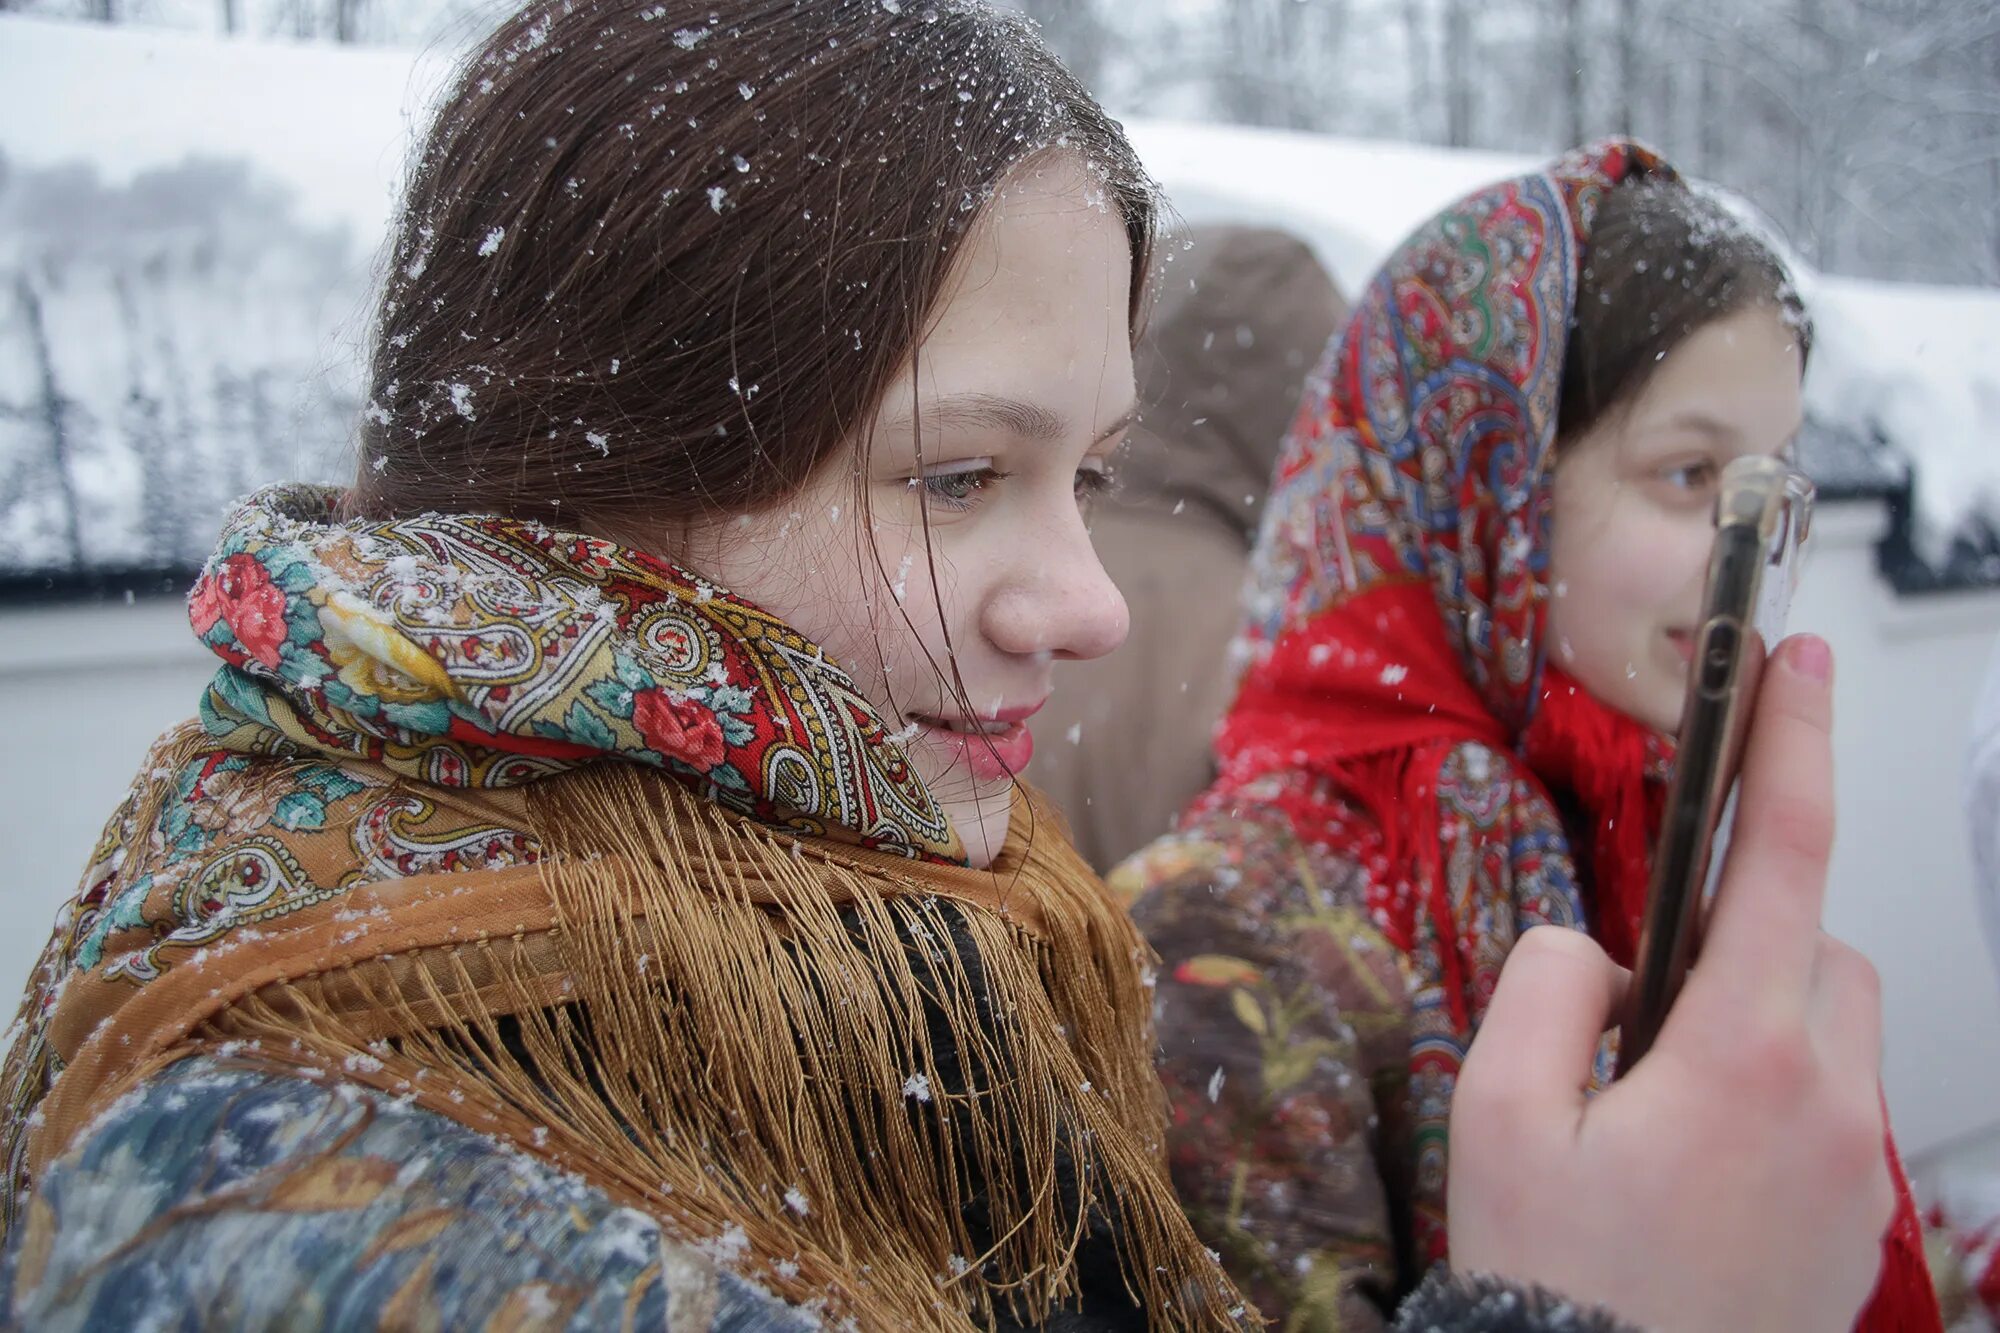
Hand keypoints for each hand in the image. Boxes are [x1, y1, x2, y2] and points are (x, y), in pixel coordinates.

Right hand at [1447, 634, 1893, 1332]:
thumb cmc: (1554, 1283)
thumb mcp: (1497, 1108)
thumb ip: (1550, 983)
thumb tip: (1600, 955)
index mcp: (1741, 1058)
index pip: (1783, 856)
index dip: (1795, 743)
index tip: (1802, 666)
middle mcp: (1827, 1106)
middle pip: (1823, 945)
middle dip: (1748, 930)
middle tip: (1648, 989)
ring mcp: (1854, 1174)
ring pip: (1836, 1026)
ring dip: (1766, 1013)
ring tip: (1661, 1093)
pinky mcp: (1856, 1226)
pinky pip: (1833, 1107)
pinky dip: (1776, 1090)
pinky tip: (1694, 1156)